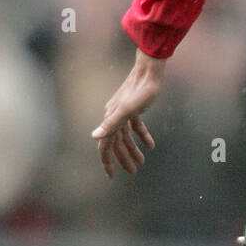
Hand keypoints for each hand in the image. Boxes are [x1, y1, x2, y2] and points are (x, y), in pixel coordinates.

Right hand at [92, 49, 164, 177]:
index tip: (112, 175)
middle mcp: (113, 116)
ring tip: (142, 162)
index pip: (105, 145)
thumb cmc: (141, 90)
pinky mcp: (134, 108)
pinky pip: (136, 126)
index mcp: (110, 119)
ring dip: (133, 149)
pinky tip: (151, 146)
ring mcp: (123, 112)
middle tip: (132, 172)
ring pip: (126, 136)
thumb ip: (112, 124)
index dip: (107, 161)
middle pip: (116, 143)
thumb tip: (94, 136)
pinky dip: (142, 136)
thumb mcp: (128, 110)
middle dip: (123, 158)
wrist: (149, 70)